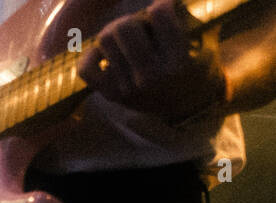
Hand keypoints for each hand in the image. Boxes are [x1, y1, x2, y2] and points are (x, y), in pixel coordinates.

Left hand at [76, 0, 227, 121]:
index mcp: (178, 60)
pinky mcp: (112, 94)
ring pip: (105, 40)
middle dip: (131, 19)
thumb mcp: (204, 39)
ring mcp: (129, 87)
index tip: (162, 8)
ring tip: (125, 38)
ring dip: (113, 33)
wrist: (187, 105)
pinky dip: (91, 55)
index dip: (161, 5)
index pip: (160, 14)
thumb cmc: (196, 63)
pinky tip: (105, 52)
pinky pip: (86, 68)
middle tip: (138, 25)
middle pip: (124, 26)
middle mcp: (152, 76)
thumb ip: (191, 14)